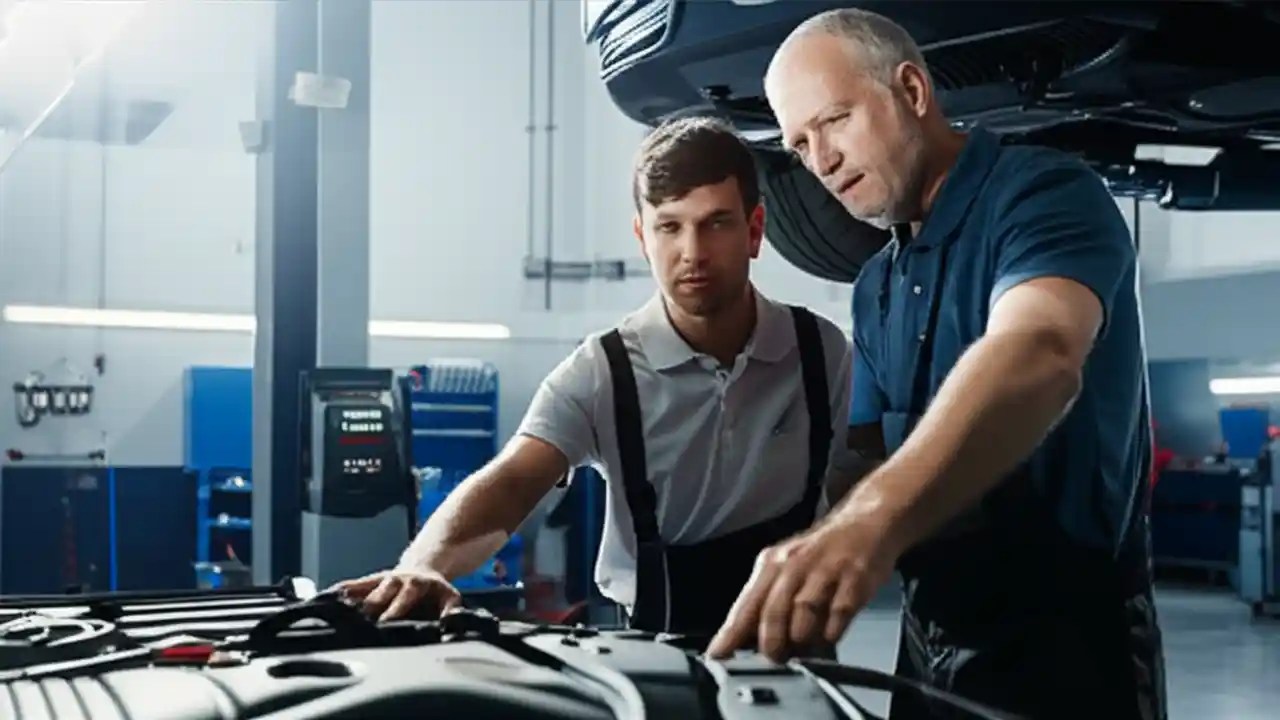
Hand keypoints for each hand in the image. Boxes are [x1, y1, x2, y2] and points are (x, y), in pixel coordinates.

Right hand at [331, 568, 462, 621]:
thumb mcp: (450, 599)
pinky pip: (350, 586)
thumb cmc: (435, 593)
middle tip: (356, 627)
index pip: (401, 601)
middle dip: (367, 612)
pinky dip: (338, 593)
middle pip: (377, 598)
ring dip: (348, 603)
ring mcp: (379, 580)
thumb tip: (449, 627)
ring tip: (332, 615)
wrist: (422, 569)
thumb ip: (451, 612)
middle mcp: (394, 581)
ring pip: (360, 591)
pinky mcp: (367, 582)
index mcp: (415, 585)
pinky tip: (323, 601)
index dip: (392, 613)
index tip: (383, 626)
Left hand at [706, 518, 898, 662]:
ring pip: (804, 610)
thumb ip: (768, 601)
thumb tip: (746, 640)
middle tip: (774, 659)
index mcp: (772, 563)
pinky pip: (840, 611)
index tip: (719, 654)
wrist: (866, 522)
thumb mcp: (788, 569)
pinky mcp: (856, 578)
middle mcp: (796, 564)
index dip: (731, 633)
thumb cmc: (822, 554)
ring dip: (801, 638)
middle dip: (770, 642)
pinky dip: (832, 630)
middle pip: (773, 609)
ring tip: (802, 650)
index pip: (746, 603)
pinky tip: (829, 635)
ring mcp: (827, 570)